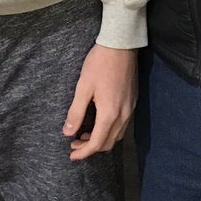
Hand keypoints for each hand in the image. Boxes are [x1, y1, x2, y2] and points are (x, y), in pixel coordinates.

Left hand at [62, 45, 136, 161]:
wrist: (121, 45)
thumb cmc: (99, 64)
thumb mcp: (83, 87)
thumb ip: (76, 112)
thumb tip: (68, 133)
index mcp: (109, 114)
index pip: (96, 143)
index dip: (83, 153)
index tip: (72, 155)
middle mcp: (123, 115)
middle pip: (108, 143)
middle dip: (91, 147)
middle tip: (74, 143)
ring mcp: (130, 108)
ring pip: (117, 135)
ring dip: (101, 139)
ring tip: (85, 134)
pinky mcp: (132, 101)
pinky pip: (122, 125)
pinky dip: (110, 130)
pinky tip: (99, 122)